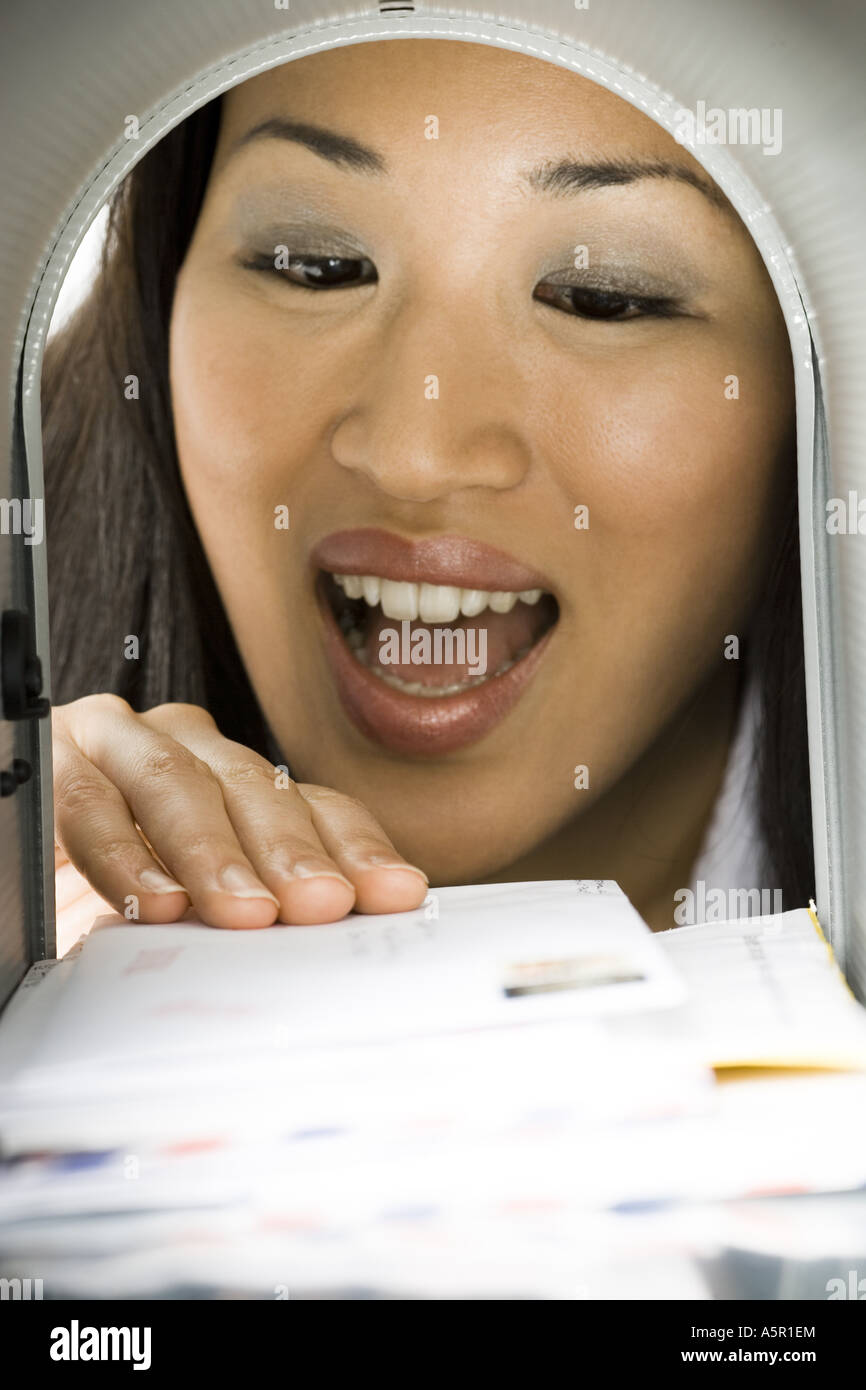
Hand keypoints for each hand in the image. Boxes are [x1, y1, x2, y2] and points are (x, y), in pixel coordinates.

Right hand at [52, 695, 428, 929]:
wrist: (24, 862)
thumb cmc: (119, 891)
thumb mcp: (197, 906)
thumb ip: (255, 910)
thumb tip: (333, 950)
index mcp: (239, 779)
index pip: (315, 804)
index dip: (357, 846)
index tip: (396, 893)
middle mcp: (191, 749)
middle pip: (256, 789)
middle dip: (292, 852)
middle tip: (320, 905)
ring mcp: (123, 743)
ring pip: (178, 783)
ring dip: (213, 851)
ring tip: (244, 912)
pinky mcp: (58, 759)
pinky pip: (91, 804)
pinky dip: (123, 855)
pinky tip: (152, 901)